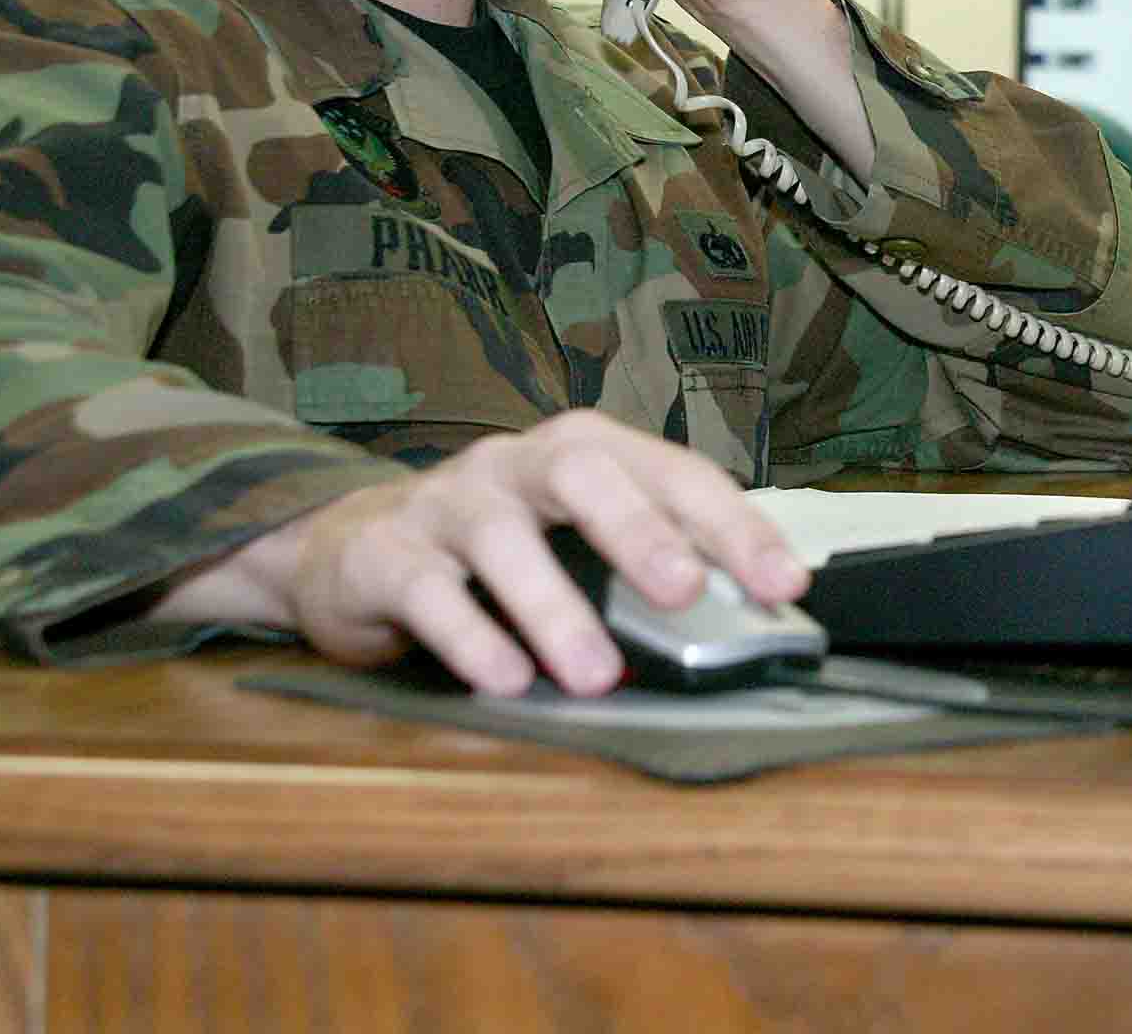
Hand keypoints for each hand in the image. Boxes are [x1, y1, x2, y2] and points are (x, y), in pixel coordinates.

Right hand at [166, 411, 809, 695]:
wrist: (347, 550)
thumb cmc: (492, 550)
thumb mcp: (571, 545)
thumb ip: (642, 573)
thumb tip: (739, 630)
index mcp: (584, 453)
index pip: (671, 473)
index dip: (731, 524)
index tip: (783, 582)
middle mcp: (517, 464)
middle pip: (584, 473)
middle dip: (641, 530)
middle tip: (684, 591)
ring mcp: (447, 503)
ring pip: (502, 535)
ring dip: (554, 605)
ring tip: (596, 674)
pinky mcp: (383, 554)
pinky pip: (426, 590)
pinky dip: (469, 634)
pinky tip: (506, 679)